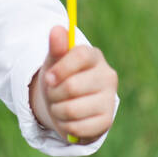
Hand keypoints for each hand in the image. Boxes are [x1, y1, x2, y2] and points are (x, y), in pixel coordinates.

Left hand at [30, 25, 117, 144]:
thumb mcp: (54, 61)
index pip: (81, 55)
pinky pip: (78, 128)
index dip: (61, 68)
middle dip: (54, 93)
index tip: (48, 78)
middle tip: (54, 93)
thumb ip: (56, 47)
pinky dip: (65, 127)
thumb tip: (57, 29)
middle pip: (72, 86)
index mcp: (94, 56)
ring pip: (72, 109)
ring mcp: (109, 99)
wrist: (66, 106)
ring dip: (57, 111)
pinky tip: (69, 120)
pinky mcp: (106, 121)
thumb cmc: (60, 78)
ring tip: (60, 106)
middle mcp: (107, 76)